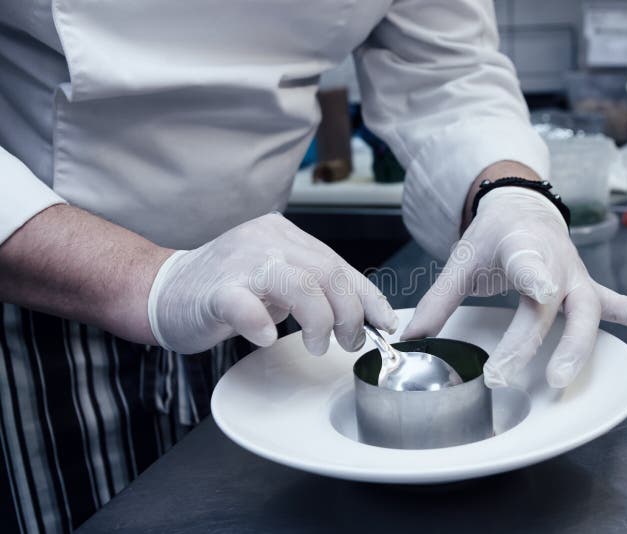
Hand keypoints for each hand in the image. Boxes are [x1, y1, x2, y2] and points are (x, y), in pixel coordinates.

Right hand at [148, 213, 397, 354]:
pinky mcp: (215, 290)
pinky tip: (267, 338)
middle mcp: (265, 240)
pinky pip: (246, 305)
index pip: (338, 264)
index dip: (368, 296)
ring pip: (300, 284)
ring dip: (319, 321)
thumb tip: (359, 315)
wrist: (161, 289)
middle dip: (348, 314)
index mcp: (284, 235)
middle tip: (348, 342)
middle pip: (327, 273)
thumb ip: (312, 288)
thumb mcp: (277, 280)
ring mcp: (239, 262)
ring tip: (316, 345)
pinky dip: (262, 324)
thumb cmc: (224, 289)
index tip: (386, 322)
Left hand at [402, 187, 626, 388]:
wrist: (523, 207)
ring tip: (566, 377)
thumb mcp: (461, 261)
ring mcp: (576, 276)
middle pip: (554, 305)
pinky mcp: (587, 287)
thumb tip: (407, 338)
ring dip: (580, 346)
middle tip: (505, 375)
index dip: (536, 275)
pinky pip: (620, 304)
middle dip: (533, 341)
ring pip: (590, 311)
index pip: (529, 263)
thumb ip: (438, 302)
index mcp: (521, 246)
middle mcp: (555, 261)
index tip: (541, 289)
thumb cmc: (492, 237)